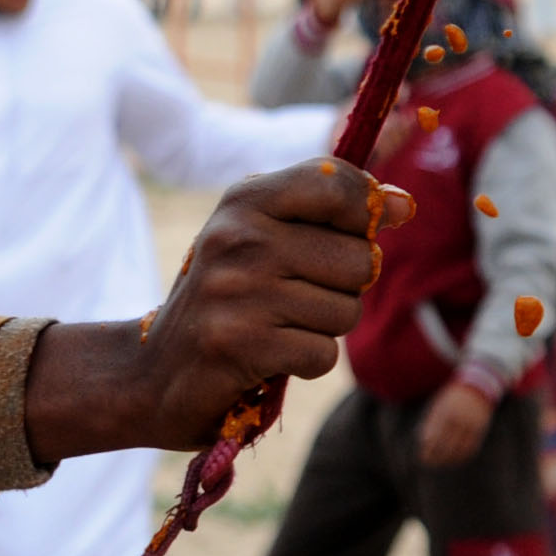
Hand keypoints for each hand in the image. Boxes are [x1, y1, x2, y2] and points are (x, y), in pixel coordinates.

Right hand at [23, 162, 386, 457]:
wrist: (150, 372)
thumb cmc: (228, 299)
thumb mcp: (266, 239)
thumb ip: (334, 217)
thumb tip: (405, 205)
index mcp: (245, 200)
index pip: (336, 183)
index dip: (366, 210)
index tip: (360, 231)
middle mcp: (238, 237)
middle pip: (358, 259)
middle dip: (344, 289)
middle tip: (294, 299)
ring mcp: (236, 291)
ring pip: (346, 311)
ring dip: (324, 330)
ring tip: (276, 327)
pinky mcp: (238, 345)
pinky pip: (323, 354)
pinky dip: (305, 363)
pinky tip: (266, 358)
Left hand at [416, 379, 498, 469]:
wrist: (478, 386)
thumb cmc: (453, 398)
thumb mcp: (440, 405)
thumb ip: (432, 421)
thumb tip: (424, 442)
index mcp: (445, 412)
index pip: (434, 437)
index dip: (428, 449)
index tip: (422, 457)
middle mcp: (458, 419)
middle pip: (445, 445)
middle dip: (436, 457)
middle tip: (430, 464)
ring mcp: (471, 424)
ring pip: (459, 449)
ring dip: (449, 459)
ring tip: (442, 463)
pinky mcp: (480, 428)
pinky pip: (472, 447)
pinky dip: (464, 456)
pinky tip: (456, 459)